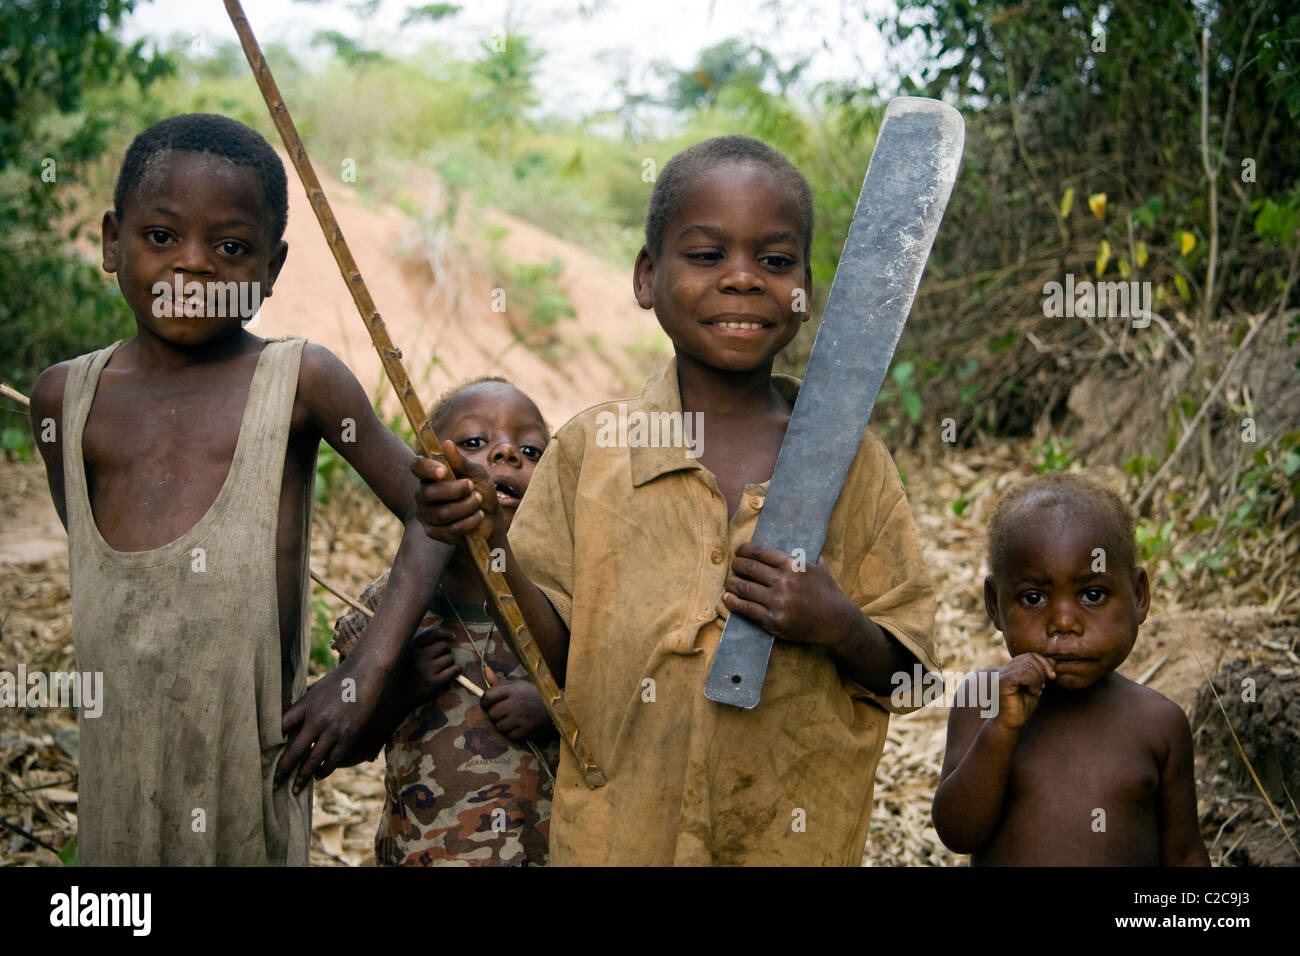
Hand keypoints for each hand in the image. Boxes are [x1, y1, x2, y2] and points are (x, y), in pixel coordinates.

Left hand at [275, 652, 384, 792]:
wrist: (367, 673)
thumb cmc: (339, 679)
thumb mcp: (315, 689)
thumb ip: (303, 705)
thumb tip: (288, 721)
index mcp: (305, 706)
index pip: (280, 729)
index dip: (270, 744)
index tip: (261, 756)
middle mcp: (316, 720)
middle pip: (294, 751)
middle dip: (282, 770)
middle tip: (274, 785)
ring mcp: (333, 730)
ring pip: (313, 760)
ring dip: (302, 777)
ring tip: (295, 788)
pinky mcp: (349, 736)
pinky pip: (333, 760)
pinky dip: (324, 770)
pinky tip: (318, 776)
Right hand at [403, 625, 458, 700]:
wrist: (394, 698)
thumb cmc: (403, 673)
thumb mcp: (405, 653)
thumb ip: (422, 642)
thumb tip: (449, 635)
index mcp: (410, 647)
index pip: (432, 634)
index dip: (444, 633)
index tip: (451, 637)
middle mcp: (417, 656)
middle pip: (444, 646)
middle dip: (446, 652)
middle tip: (441, 659)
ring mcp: (425, 670)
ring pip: (449, 658)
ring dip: (449, 663)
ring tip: (441, 669)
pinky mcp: (433, 683)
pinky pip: (454, 670)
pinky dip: (456, 671)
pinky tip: (451, 673)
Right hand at [410, 440, 498, 543]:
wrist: (490, 516)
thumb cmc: (480, 489)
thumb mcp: (475, 472)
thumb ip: (460, 461)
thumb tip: (446, 444)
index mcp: (430, 474)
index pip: (417, 467)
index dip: (427, 468)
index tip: (443, 471)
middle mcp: (422, 493)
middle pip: (430, 493)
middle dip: (457, 491)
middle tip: (472, 488)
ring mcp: (426, 514)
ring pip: (442, 513)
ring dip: (467, 506)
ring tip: (478, 502)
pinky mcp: (433, 532)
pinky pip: (450, 530)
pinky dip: (470, 522)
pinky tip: (478, 517)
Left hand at [480, 680, 551, 742]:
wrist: (555, 706)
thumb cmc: (532, 694)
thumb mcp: (518, 685)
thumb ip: (499, 681)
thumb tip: (485, 669)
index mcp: (513, 690)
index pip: (488, 697)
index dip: (484, 702)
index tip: (487, 705)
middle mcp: (517, 703)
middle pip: (492, 714)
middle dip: (494, 715)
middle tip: (502, 713)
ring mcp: (522, 717)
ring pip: (499, 727)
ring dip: (503, 725)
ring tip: (511, 720)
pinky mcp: (528, 730)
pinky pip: (510, 736)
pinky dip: (512, 733)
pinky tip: (518, 726)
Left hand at [722, 543, 858, 647]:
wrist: (836, 622)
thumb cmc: (827, 593)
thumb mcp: (819, 568)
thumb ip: (804, 555)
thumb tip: (795, 539)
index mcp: (793, 565)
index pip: (760, 552)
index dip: (745, 550)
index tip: (739, 551)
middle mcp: (784, 582)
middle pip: (749, 568)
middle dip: (736, 565)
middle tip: (733, 565)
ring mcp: (778, 602)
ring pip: (745, 588)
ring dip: (732, 583)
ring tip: (729, 581)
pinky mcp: (774, 621)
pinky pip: (747, 609)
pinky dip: (734, 602)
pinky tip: (728, 598)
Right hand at [994, 653, 1056, 729]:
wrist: (1012, 723)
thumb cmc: (1023, 706)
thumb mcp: (1037, 686)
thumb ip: (1042, 673)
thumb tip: (1054, 659)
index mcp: (1012, 668)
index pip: (1030, 655)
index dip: (1044, 662)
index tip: (1053, 677)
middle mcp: (1005, 669)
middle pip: (1029, 657)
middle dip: (1042, 671)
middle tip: (1043, 687)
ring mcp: (1002, 675)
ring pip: (1027, 666)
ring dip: (1038, 679)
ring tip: (1036, 691)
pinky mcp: (1002, 683)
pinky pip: (1022, 675)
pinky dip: (1032, 683)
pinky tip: (1032, 692)